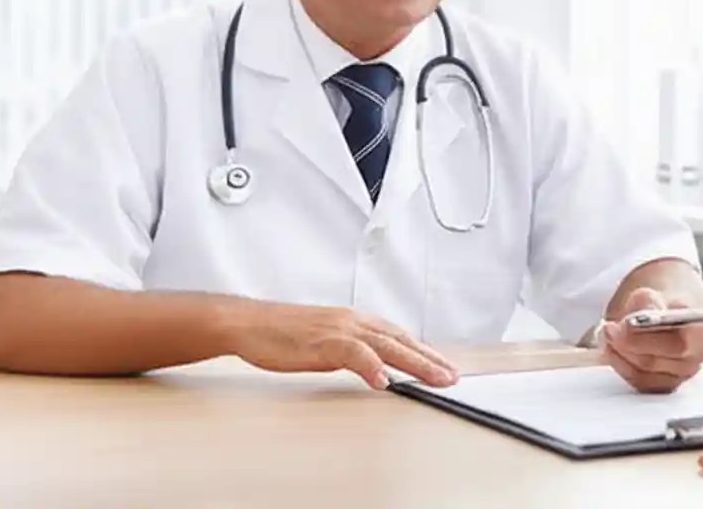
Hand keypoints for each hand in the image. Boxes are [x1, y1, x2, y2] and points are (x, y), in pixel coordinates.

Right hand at [221, 299, 458, 390]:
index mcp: (356, 321)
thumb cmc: (284, 333)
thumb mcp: (328, 341)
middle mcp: (354, 322)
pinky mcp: (322, 342)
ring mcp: (339, 330)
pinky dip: (370, 366)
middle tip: (452, 376)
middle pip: (401, 340)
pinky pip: (352, 354)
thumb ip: (353, 351)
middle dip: (430, 359)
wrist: (250, 323)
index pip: (399, 336)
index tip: (444, 366)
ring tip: (435, 379)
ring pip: (386, 346)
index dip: (424, 352)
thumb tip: (375, 366)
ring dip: (415, 363)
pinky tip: (384, 381)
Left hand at [600, 288, 702, 393]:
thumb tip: (635, 321)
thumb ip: (647, 305)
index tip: (625, 324)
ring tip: (607, 334)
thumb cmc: (665, 301)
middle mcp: (696, 359)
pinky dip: (621, 364)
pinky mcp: (663, 384)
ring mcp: (680, 375)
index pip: (677, 345)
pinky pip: (638, 381)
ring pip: (643, 372)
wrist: (668, 308)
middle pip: (655, 360)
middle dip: (627, 344)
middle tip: (608, 328)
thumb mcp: (656, 293)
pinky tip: (612, 348)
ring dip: (619, 353)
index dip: (647, 337)